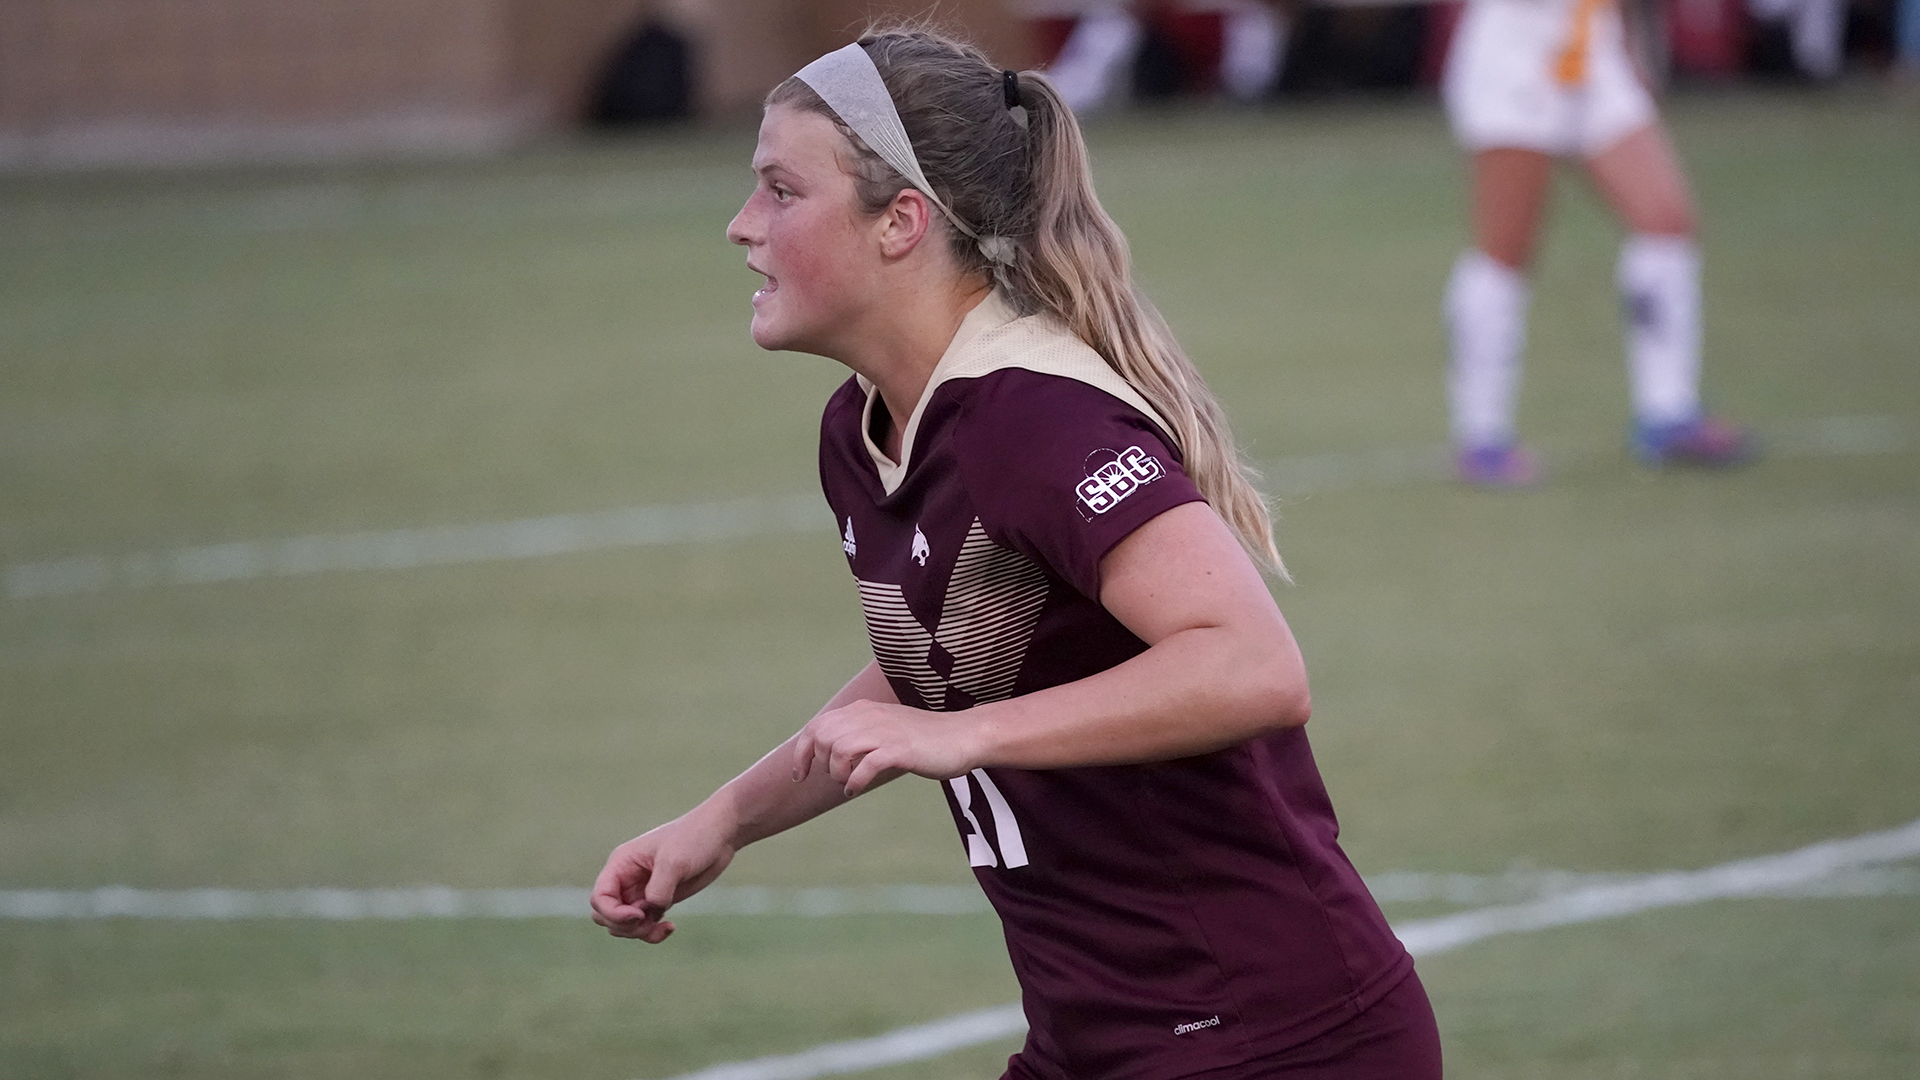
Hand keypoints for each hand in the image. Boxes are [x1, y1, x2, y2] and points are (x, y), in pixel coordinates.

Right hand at [589, 809, 735, 942]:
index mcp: (622, 864)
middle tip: (650, 920)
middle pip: (606, 916)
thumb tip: (651, 911)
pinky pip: (644, 925)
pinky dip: (652, 933)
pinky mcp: (659, 900)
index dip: (613, 913)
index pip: (599, 898)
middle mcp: (627, 879)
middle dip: (625, 926)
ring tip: (664, 926)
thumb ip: (658, 890)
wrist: (719, 835)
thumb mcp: (674, 862)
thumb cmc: (694, 838)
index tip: (640, 914)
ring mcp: (642, 891)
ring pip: (624, 925)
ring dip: (639, 933)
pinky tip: (670, 927)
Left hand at [792, 699, 979, 796]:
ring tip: (849, 783)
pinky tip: (856, 790)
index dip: (802, 752)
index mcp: (863, 710)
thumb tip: (834, 753)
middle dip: (819, 763)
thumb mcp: (887, 728)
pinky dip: (854, 782)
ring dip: (837, 772)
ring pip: (839, 749)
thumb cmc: (926, 738)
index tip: (800, 775)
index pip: (817, 726)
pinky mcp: (899, 750)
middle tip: (835, 778)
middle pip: (822, 737)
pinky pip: (864, 766)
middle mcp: (869, 716)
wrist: (964, 736)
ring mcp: (884, 732)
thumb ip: (862, 734)